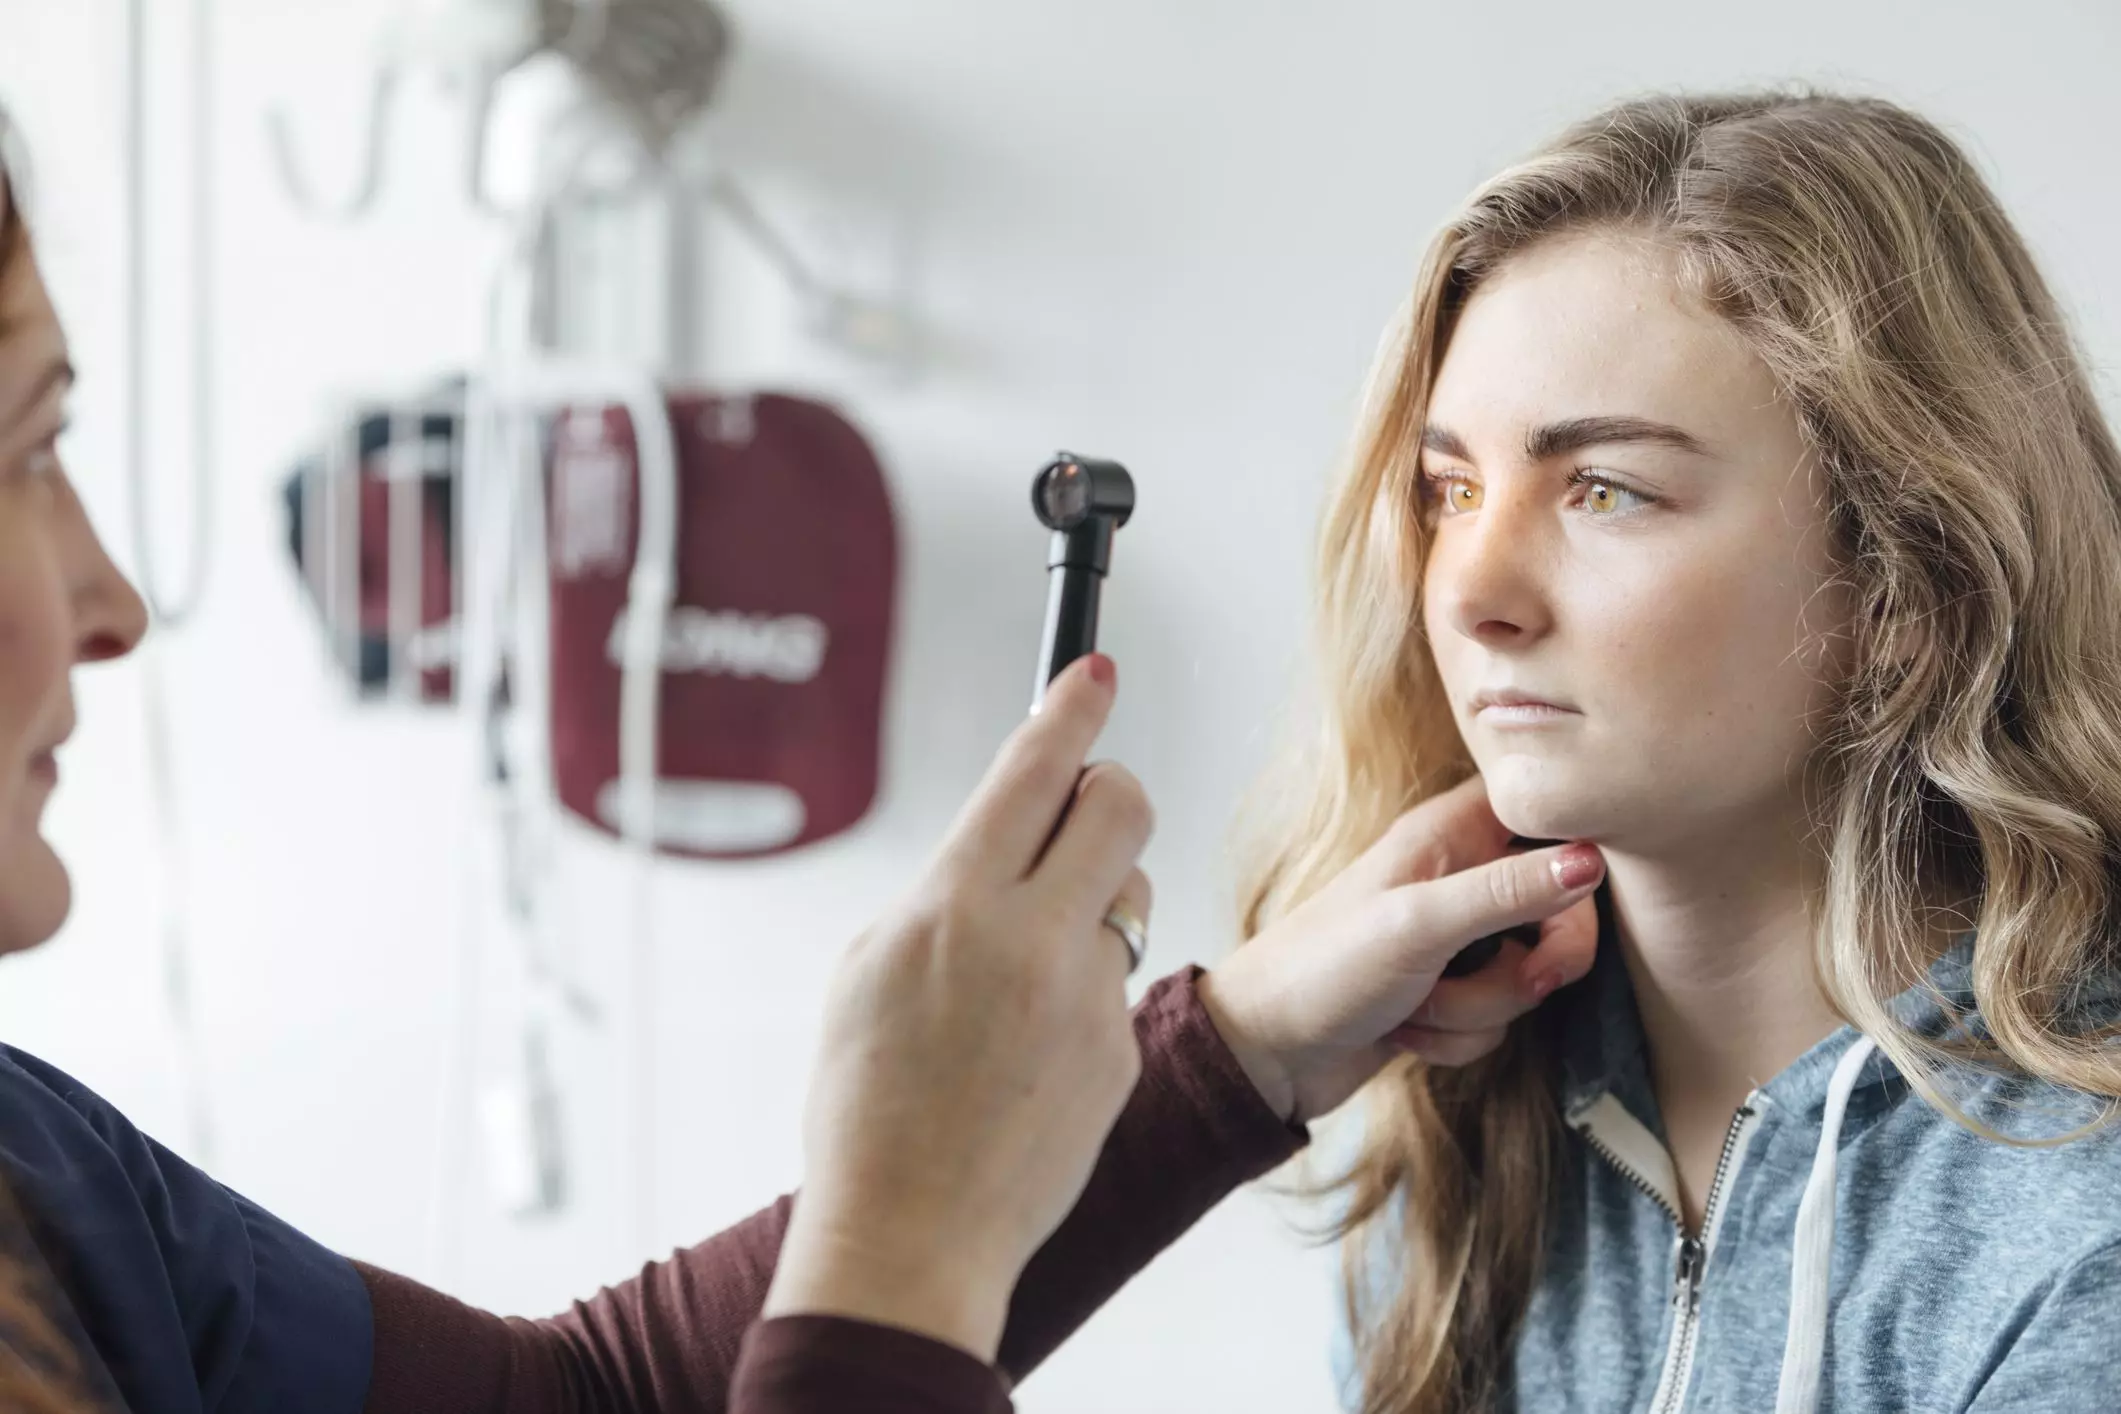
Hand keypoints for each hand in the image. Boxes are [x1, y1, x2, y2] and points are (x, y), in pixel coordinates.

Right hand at [764, 655, 1150, 1361]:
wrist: (911, 1229)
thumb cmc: (868, 1104)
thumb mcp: (871, 972)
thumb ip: (941, 895)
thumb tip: (1000, 845)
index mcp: (954, 906)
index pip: (1033, 770)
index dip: (1072, 707)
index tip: (1096, 671)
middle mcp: (1031, 937)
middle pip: (1120, 804)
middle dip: (1107, 788)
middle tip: (1082, 806)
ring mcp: (1087, 995)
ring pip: (1129, 888)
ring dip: (1097, 893)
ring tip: (1033, 959)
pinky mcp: (1119, 1049)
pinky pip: (1118, 977)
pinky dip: (1083, 986)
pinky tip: (1031, 1045)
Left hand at [1198, 776, 1602, 1124]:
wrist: (1266, 1053)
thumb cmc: (1323, 969)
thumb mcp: (1419, 923)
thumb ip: (1508, 890)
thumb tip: (1593, 860)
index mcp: (1449, 832)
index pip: (1548, 816)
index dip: (1576, 854)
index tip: (1576, 895)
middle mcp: (1458, 877)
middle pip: (1558, 908)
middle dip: (1536, 962)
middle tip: (1526, 981)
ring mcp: (1454, 940)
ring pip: (1527, 976)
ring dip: (1477, 1008)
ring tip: (1415, 1003)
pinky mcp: (1448, 995)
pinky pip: (1497, 1020)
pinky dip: (1456, 1037)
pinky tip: (1404, 1031)